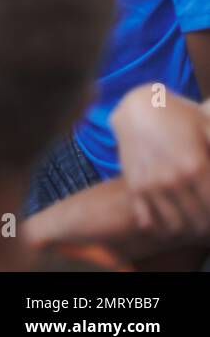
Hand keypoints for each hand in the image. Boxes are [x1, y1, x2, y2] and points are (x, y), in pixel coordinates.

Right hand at [113, 87, 209, 239]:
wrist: (138, 108)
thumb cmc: (179, 116)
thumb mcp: (207, 126)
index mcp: (196, 167)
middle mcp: (173, 180)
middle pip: (199, 221)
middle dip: (206, 223)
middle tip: (206, 217)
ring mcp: (151, 185)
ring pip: (175, 226)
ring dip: (187, 228)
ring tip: (193, 221)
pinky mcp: (135, 187)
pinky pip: (148, 221)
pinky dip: (160, 227)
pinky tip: (169, 220)